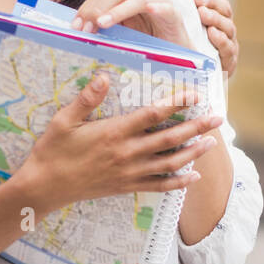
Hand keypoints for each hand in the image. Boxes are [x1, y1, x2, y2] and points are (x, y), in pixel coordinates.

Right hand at [13, 75, 222, 215]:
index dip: (176, 104)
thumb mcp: (64, 120)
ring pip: (170, 162)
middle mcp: (127, 153)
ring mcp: (129, 172)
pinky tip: (193, 175)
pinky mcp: (127, 186)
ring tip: (211, 142)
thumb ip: (86, 99)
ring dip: (193, 152)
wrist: (46, 186)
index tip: (194, 94)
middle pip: (169, 138)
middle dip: (196, 127)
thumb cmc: (53, 150)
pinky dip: (179, 181)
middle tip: (217, 117)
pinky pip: (159, 186)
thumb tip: (104, 76)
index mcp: (113, 132)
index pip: (152, 115)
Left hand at [68, 0, 190, 47]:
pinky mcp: (172, 10)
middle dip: (96, 9)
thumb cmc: (144, 40)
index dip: (87, 6)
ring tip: (101, 24)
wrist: (173, 52)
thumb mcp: (119, 29)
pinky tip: (141, 13)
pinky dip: (150, 8)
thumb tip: (77, 26)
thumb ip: (102, 23)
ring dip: (115, 11)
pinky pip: (159, 6)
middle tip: (84, 29)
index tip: (75, 25)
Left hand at [172, 0, 237, 76]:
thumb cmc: (184, 45)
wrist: (189, 80)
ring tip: (202, 13)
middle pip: (225, 9)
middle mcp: (225, 27)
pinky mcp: (229, 62)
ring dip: (215, 18)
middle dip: (212, 1)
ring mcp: (229, 43)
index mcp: (214, 14)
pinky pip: (228, 49)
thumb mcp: (180, 19)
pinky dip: (221, 40)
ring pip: (228, 27)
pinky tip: (211, 34)